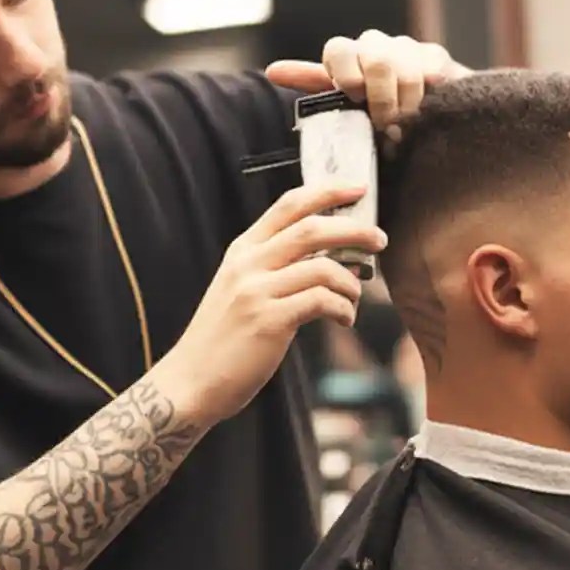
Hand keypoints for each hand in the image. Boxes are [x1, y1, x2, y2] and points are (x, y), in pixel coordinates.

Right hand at [161, 183, 388, 423]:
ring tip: (354, 297)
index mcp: (242, 250)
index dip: (327, 191)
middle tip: (379, 239)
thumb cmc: (221, 340)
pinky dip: (343, 308)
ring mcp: (257, 292)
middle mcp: (248, 264)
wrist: (190, 381)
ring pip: (323, 267)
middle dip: (354, 230)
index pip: (288, 205)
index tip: (356, 188)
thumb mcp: (237, 289)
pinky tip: (344, 319)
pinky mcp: (269, 321)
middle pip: (312, 228)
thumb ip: (270, 268)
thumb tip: (325, 257)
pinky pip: (322, 301)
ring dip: (351, 281)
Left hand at [265, 30, 471, 140]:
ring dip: (404, 99)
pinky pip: (431, 68)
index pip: (338, 49)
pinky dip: (428, 91)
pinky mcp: (435, 56)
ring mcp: (406, 49)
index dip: (345, 71)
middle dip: (379, 93)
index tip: (353, 94)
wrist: (430, 123)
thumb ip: (319, 93)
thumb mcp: (348, 114)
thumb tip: (272, 71)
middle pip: (375, 55)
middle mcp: (374, 48)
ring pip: (404, 63)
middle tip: (383, 122)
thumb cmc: (378, 121)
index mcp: (348, 61)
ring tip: (405, 122)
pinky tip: (428, 104)